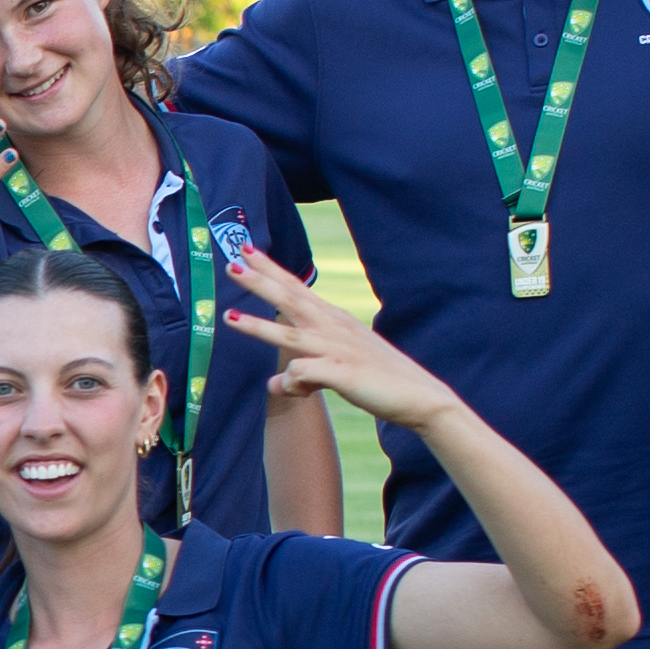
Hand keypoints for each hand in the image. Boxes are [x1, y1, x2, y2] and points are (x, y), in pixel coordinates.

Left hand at [219, 245, 454, 430]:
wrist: (421, 398)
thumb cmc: (379, 381)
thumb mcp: (336, 372)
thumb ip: (304, 373)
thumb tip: (275, 383)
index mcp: (335, 321)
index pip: (297, 289)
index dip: (271, 270)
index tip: (246, 250)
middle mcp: (334, 329)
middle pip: (290, 300)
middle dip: (260, 281)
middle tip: (232, 262)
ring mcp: (338, 350)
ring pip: (290, 334)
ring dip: (257, 325)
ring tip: (228, 316)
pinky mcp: (343, 373)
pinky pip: (303, 372)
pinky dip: (291, 382)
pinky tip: (294, 391)